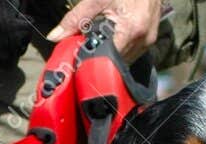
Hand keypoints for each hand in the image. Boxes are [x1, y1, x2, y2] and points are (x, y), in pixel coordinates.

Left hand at [46, 0, 162, 62]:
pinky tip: (111, 38)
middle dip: (100, 58)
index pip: (108, 59)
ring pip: (123, 60)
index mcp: (131, 30)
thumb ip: (75, 19)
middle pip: (115, 62)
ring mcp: (148, 41)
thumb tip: (56, 36)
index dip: (92, 61)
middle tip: (87, 48)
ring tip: (100, 41)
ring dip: (109, 54)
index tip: (80, 59)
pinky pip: (131, 52)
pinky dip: (118, 48)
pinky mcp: (149, 39)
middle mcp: (143, 39)